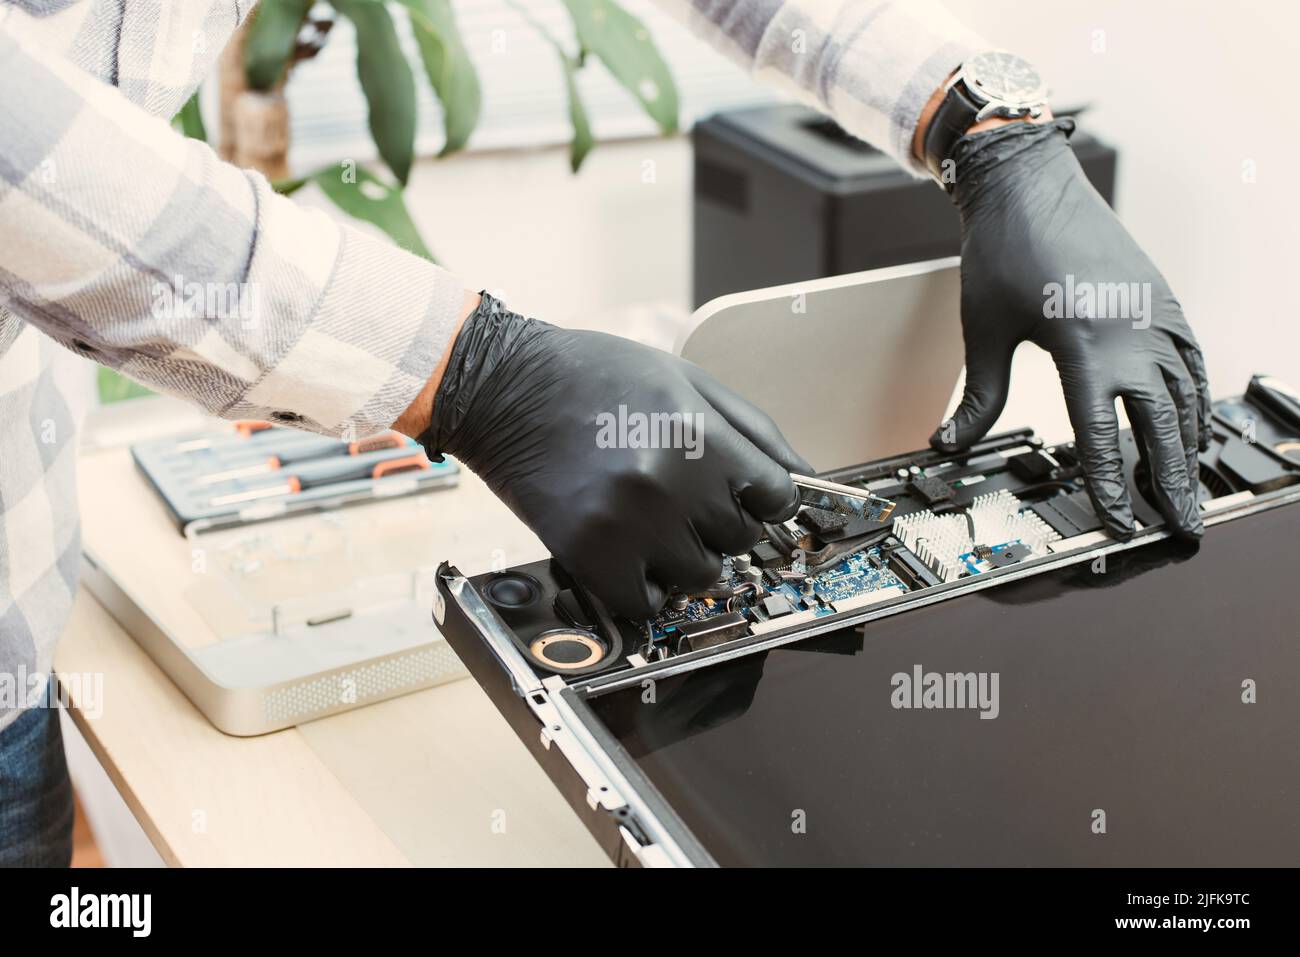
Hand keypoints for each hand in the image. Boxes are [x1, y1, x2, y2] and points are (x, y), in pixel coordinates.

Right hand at [421, 294, 810, 616]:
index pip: (778, 496)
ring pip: (701, 575)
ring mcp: (631, 523)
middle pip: (741, 538)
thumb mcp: (687, 381)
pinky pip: (646, 601)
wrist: (508, 387)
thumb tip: (805, 476)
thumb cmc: (596, 376)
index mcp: (701, 434)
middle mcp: (672, 482)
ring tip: (653, 521)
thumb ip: (753, 430)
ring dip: (686, 556)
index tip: (746, 496)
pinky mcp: (590, 554)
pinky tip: (628, 552)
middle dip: (721, 522)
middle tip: (683, 496)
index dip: (766, 498)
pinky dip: (644, 586)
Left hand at [930, 119, 1210, 540]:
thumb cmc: (1002, 253)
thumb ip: (976, 399)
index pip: (1101, 436)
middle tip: (1183, 528)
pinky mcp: (1163, 301)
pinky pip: (1191, 362)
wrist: (1030, 183)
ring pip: (1186, 397)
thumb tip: (948, 447)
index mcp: (1083, 345)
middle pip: (1161, 426)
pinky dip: (1196, 400)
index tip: (1119, 526)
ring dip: (1188, 447)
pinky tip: (1193, 427)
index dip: (1110, 488)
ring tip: (1187, 490)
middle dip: (1171, 482)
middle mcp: (1131, 333)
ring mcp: (1155, 315)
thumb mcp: (984, 332)